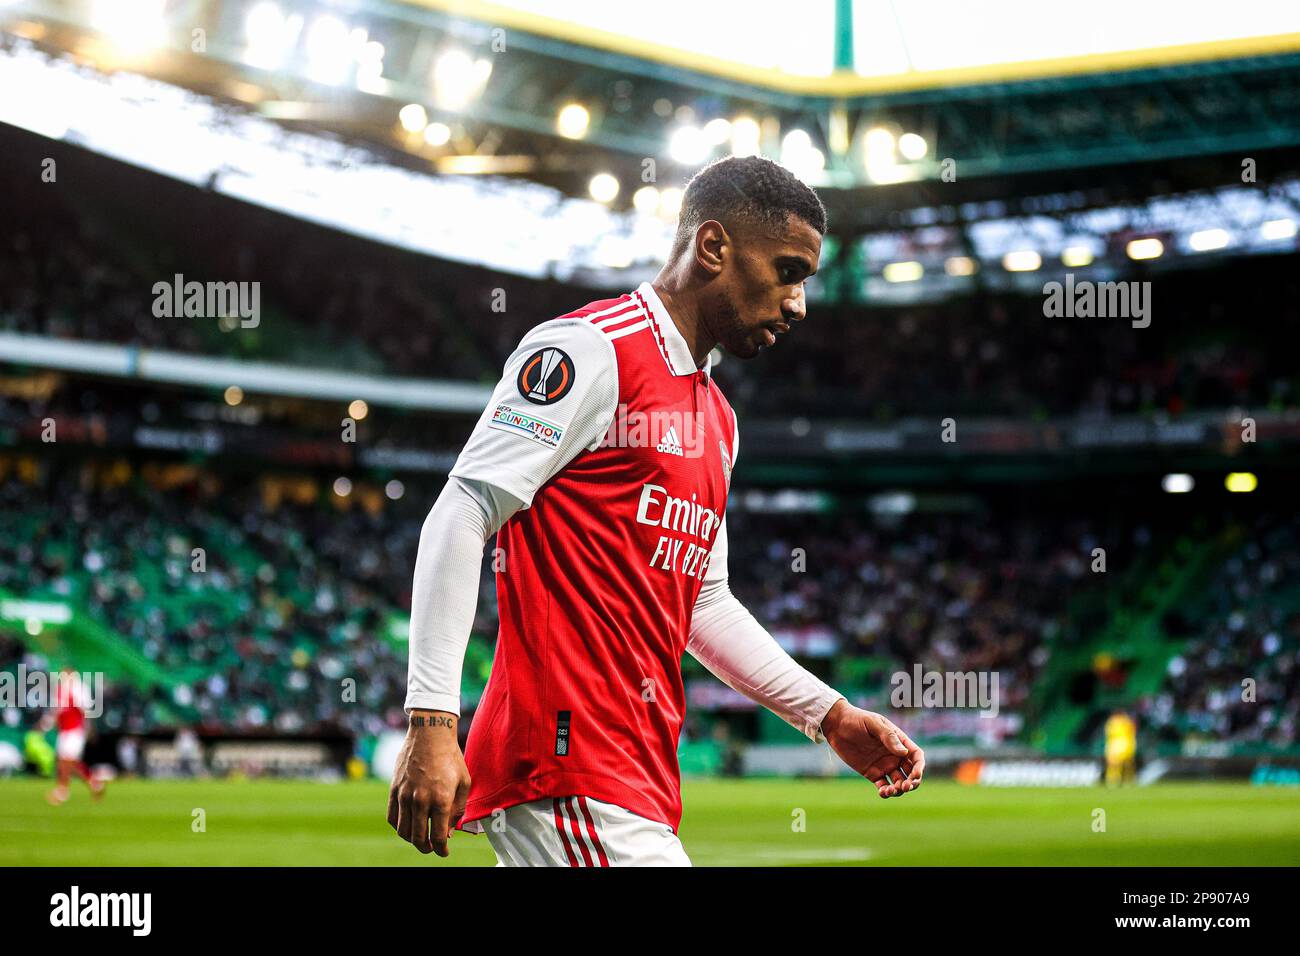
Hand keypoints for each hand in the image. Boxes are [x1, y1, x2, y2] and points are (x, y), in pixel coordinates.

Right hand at [387, 711, 470, 855]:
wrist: (430, 733)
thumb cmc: (451, 757)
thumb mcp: (464, 782)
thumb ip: (457, 809)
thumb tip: (449, 831)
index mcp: (441, 799)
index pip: (439, 836)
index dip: (442, 849)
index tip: (444, 852)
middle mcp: (421, 799)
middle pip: (418, 838)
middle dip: (426, 848)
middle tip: (432, 848)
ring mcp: (404, 795)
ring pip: (403, 830)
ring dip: (412, 839)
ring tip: (420, 837)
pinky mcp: (394, 789)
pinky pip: (391, 817)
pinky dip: (399, 826)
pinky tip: (408, 825)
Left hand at [820, 700, 924, 798]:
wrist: (836, 726)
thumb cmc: (856, 719)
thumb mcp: (873, 724)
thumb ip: (888, 737)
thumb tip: (904, 753)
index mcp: (899, 741)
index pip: (916, 756)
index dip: (919, 767)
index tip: (916, 775)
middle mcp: (894, 755)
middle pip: (911, 772)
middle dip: (912, 782)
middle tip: (905, 787)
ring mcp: (884, 765)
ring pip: (899, 782)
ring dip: (899, 789)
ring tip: (891, 790)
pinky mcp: (873, 773)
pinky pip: (884, 786)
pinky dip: (886, 792)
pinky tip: (883, 792)